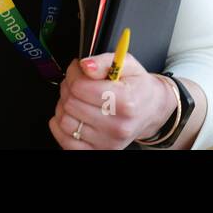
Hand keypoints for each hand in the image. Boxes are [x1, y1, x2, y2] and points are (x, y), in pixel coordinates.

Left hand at [47, 53, 172, 148]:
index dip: (73, 73)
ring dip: (64, 106)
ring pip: (65, 122)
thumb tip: (85, 66)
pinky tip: (72, 115)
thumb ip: (104, 61)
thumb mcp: (128, 63)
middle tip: (77, 82)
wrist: (151, 110)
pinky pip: (66, 141)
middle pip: (71, 103)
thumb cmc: (138, 86)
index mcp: (126, 101)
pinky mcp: (100, 151)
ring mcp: (108, 142)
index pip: (81, 87)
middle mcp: (118, 126)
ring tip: (76, 98)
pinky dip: (61, 126)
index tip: (78, 69)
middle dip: (68, 87)